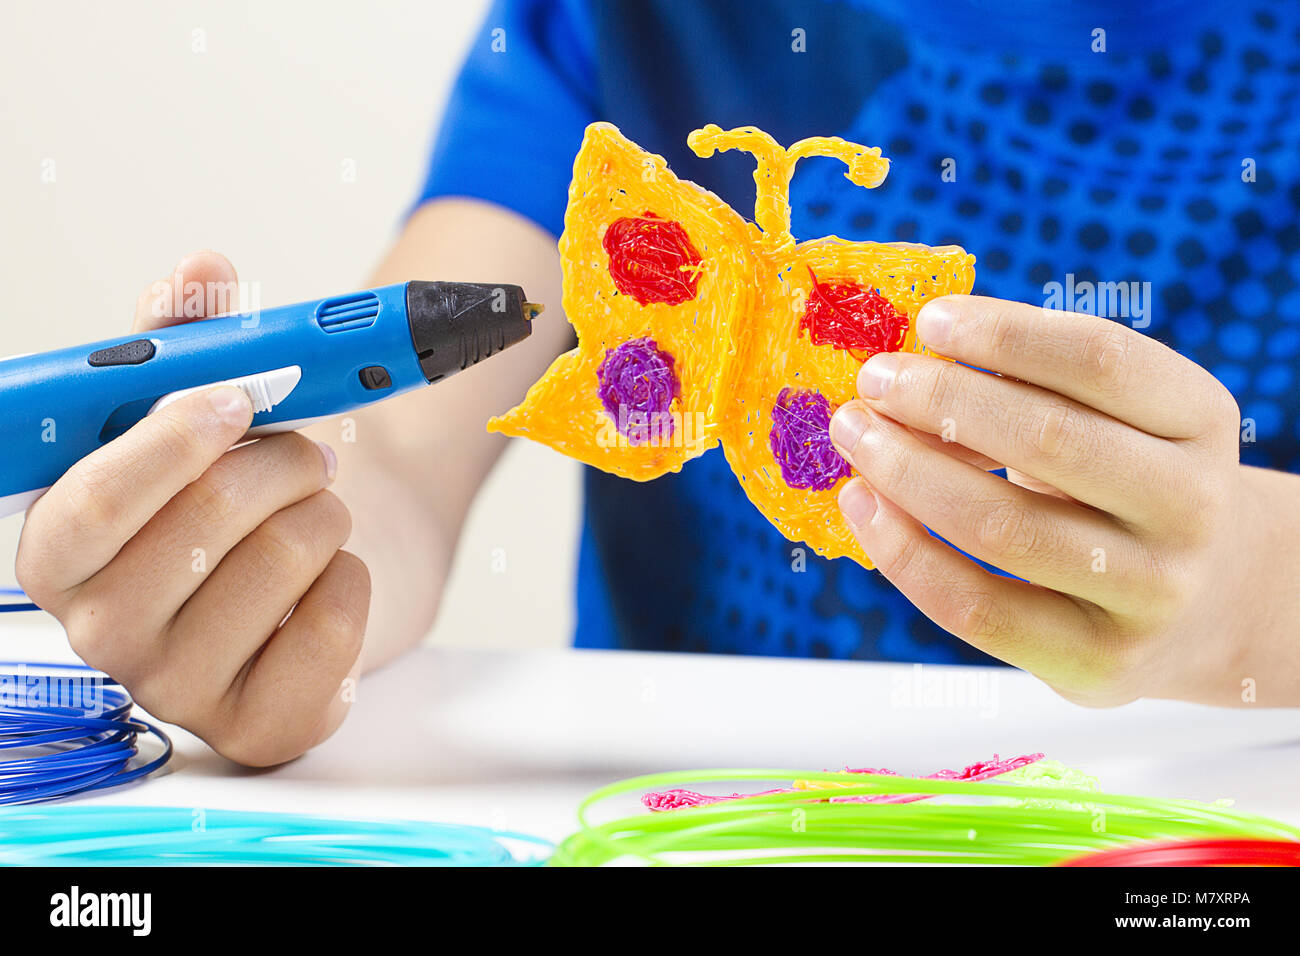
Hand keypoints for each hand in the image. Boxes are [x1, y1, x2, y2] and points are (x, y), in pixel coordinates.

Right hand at [16, 252, 370, 764]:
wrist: (318, 565)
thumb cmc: (245, 488)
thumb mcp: (203, 406)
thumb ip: (189, 336)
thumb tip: (201, 270)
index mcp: (62, 549)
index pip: (94, 503)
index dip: (175, 438)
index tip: (240, 393)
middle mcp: (102, 630)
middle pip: (210, 521)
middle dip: (282, 460)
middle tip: (307, 449)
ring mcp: (179, 687)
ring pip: (288, 558)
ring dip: (327, 510)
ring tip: (317, 511)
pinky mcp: (260, 725)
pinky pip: (336, 622)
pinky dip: (354, 575)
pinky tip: (330, 578)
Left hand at [829, 293, 1275, 706]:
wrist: (1205, 606)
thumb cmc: (1124, 486)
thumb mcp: (1114, 420)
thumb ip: (1035, 386)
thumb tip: (908, 364)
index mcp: (1199, 418)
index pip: (1099, 361)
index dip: (1006, 335)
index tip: (931, 321)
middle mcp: (1191, 506)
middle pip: (1048, 438)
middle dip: (939, 400)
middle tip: (872, 380)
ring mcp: (1152, 592)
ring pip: (1001, 526)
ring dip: (905, 471)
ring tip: (855, 434)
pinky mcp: (1098, 661)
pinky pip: (976, 607)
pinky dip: (903, 552)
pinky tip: (863, 506)